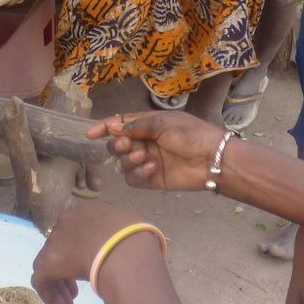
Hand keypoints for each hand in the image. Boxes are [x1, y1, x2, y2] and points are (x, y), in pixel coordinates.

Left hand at [32, 201, 159, 303]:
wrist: (127, 249)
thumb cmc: (137, 239)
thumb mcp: (135, 231)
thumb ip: (125, 237)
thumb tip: (132, 248)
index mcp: (88, 211)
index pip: (78, 233)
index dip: (82, 253)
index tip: (92, 269)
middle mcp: (67, 221)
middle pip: (61, 248)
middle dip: (68, 270)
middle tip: (77, 290)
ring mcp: (55, 241)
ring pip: (48, 264)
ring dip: (59, 285)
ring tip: (71, 303)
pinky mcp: (48, 261)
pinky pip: (42, 281)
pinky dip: (50, 295)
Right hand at [87, 111, 226, 191]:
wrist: (212, 159)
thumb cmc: (191, 135)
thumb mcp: (163, 123)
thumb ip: (136, 126)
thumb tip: (113, 128)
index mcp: (148, 125)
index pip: (120, 124)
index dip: (104, 128)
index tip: (90, 134)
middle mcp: (145, 143)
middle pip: (118, 145)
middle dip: (118, 145)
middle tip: (127, 145)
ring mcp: (147, 162)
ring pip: (122, 163)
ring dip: (129, 160)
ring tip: (144, 157)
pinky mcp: (152, 179)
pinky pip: (132, 179)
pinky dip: (137, 174)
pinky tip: (151, 168)